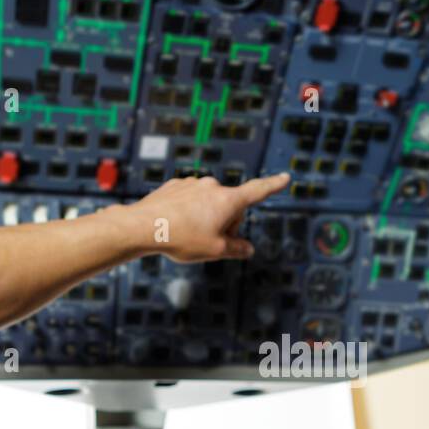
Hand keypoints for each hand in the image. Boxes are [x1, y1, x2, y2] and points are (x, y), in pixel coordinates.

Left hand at [120, 172, 289, 262]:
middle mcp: (212, 186)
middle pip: (229, 207)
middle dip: (224, 223)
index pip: (258, 191)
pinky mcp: (175, 186)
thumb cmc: (181, 238)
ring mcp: (192, 184)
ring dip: (205, 218)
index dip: (274, 185)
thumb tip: (248, 249)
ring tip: (187, 234)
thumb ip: (237, 250)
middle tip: (208, 241)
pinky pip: (189, 201)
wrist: (142, 226)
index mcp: (227, 200)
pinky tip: (175, 225)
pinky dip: (187, 213)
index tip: (286, 177)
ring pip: (208, 204)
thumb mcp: (215, 251)